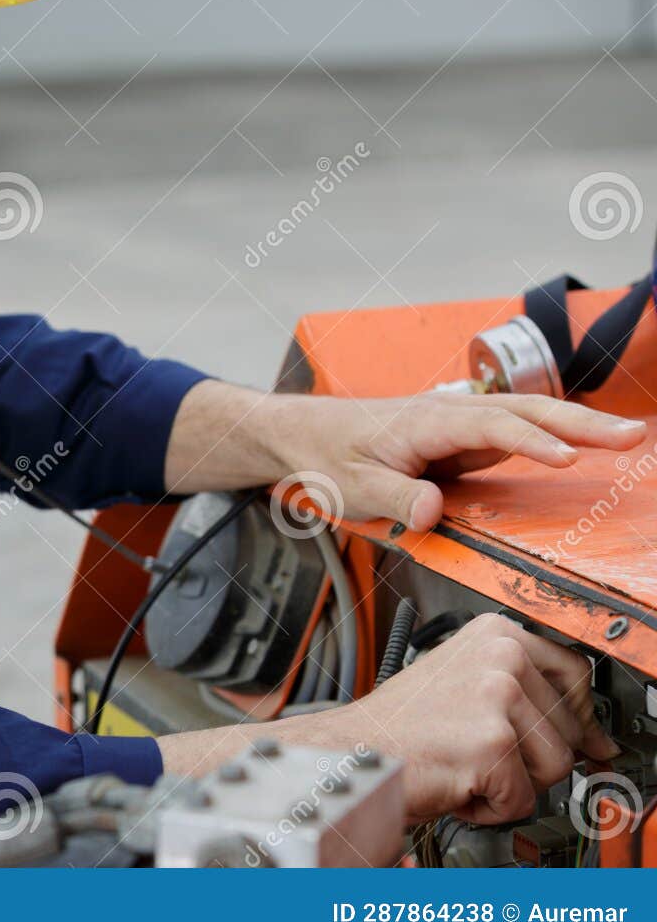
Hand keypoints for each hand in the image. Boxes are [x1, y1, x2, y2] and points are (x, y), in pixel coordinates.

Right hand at [158, 614, 620, 822]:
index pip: (574, 674)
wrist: (344, 753)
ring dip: (510, 783)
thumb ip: (528, 698)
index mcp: (494, 633)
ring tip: (460, 764)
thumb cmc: (393, 727)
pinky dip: (487, 806)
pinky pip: (522, 799)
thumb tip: (593, 738)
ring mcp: (497, 696)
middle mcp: (500, 655)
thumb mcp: (464, 685)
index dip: (575, 716)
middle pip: (569, 729)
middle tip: (478, 755)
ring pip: (554, 768)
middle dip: (531, 757)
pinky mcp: (492, 744)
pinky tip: (451, 782)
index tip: (578, 737)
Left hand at [166, 382, 646, 530]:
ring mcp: (454, 426)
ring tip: (624, 438)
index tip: (567, 457)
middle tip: (631, 436)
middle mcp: (447, 416)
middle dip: (579, 421)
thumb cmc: (321, 452)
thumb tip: (434, 510)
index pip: (491, 426)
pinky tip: (578, 446)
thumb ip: (393, 497)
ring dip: (574, 425)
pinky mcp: (455, 441)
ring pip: (523, 418)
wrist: (298, 433)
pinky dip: (548, 436)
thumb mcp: (349, 484)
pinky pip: (509, 435)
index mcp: (426, 421)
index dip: (531, 440)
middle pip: (524, 411)